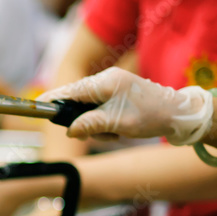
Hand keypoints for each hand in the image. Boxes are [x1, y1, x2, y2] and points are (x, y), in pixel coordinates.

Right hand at [38, 68, 213, 144]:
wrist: (180, 114)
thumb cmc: (151, 116)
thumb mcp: (117, 123)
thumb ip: (89, 124)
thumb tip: (70, 129)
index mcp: (104, 82)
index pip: (70, 90)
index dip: (53, 99)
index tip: (37, 105)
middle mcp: (106, 80)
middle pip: (77, 101)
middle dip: (81, 121)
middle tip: (95, 135)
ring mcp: (112, 86)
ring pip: (88, 109)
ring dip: (96, 126)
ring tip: (114, 134)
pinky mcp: (118, 95)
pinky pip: (100, 110)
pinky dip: (104, 124)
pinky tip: (118, 131)